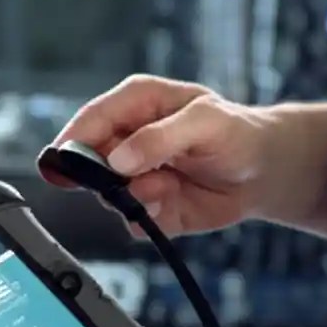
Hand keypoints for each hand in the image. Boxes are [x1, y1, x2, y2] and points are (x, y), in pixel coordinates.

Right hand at [40, 74, 282, 237]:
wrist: (262, 172)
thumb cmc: (236, 134)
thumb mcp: (206, 123)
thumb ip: (159, 138)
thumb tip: (117, 159)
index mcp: (134, 105)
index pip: (89, 121)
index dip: (71, 143)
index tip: (64, 167)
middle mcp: (126, 140)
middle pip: (87, 162)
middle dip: (105, 178)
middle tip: (131, 180)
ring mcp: (132, 175)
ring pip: (107, 196)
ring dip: (136, 198)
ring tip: (168, 187)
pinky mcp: (144, 206)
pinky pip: (131, 221)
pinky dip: (151, 218)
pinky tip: (175, 202)